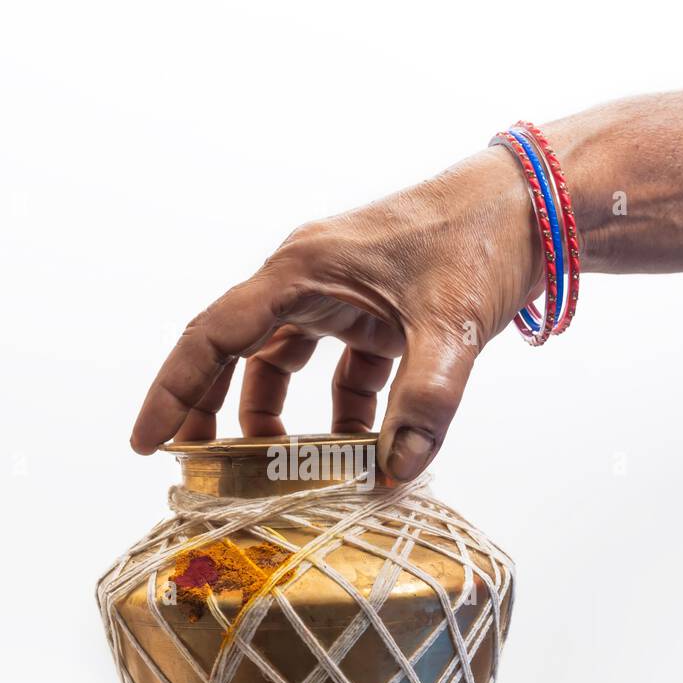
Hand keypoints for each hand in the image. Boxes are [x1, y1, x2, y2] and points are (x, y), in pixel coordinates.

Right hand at [131, 147, 539, 480]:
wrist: (534, 205)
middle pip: (234, 354)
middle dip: (211, 413)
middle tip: (197, 471)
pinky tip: (359, 454)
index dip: (174, 390)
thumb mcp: (452, 324)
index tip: (148, 442)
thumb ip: (426, 401)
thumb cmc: (482, 238)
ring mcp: (339, 295)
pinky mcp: (373, 312)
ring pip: (281, 365)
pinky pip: (336, 372)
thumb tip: (398, 471)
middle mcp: (307, 280)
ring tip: (276, 477)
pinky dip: (340, 414)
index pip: (213, 335)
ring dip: (277, 420)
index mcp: (302, 271)